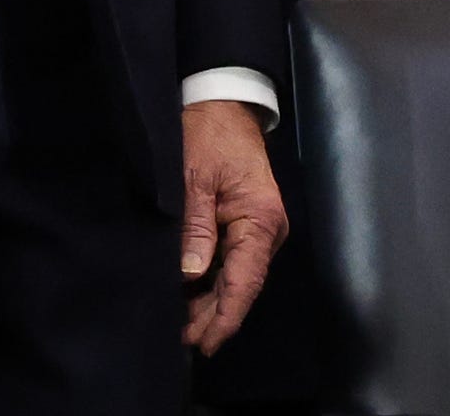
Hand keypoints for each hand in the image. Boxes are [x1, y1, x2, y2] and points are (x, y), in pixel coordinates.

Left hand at [180, 99, 288, 354]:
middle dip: (215, 315)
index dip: (225, 316)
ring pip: (237, 276)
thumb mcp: (194, 177)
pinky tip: (191, 296)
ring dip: (212, 301)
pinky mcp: (248, 223)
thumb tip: (192, 274)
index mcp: (259, 219)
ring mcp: (259, 227)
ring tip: (183, 325)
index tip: (205, 344)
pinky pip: (233, 261)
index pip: (245, 280)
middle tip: (183, 341)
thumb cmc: (207, 134)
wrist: (223, 104)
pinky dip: (213, 281)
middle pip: (243, 285)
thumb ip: (195, 227)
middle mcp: (267, 229)